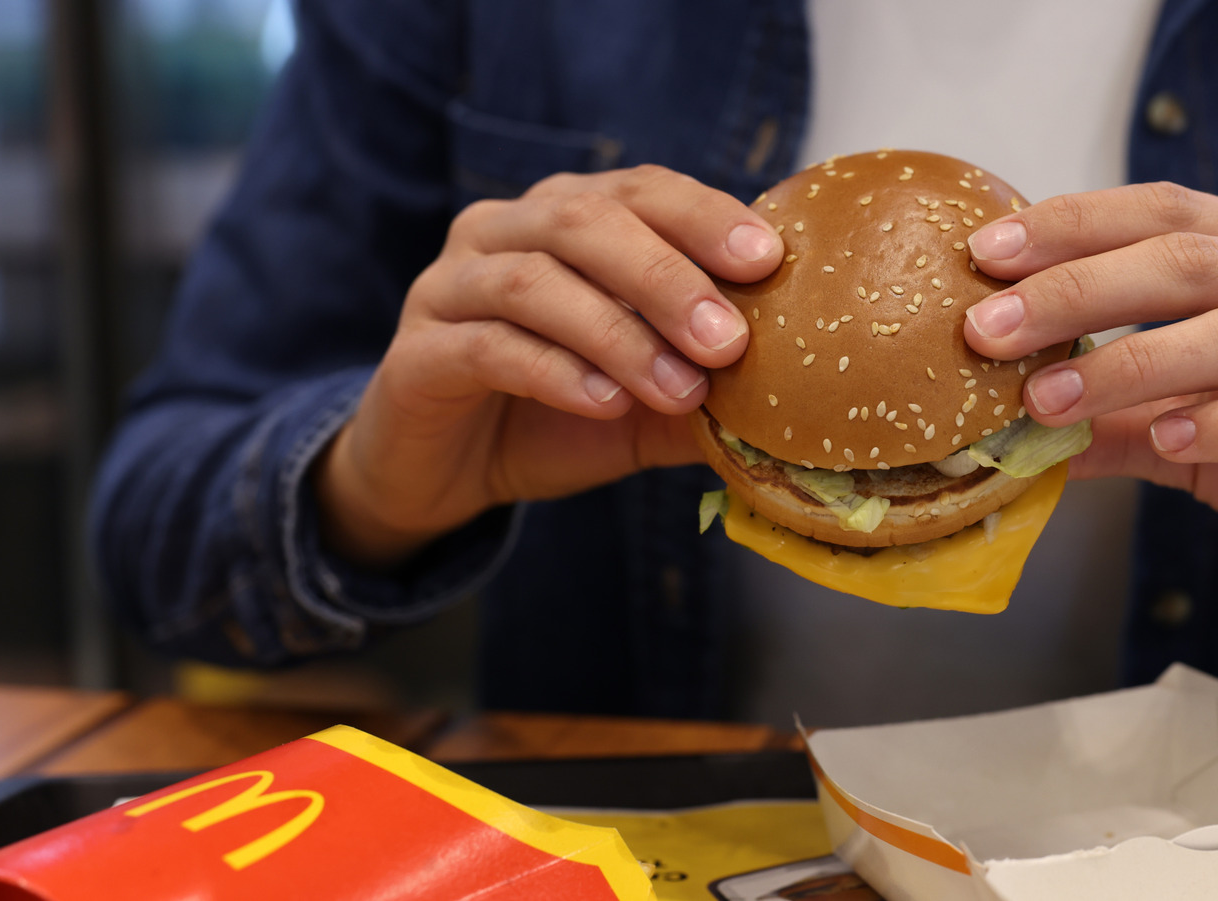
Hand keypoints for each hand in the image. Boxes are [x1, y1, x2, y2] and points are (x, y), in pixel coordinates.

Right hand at [316, 165, 782, 567]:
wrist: (445, 472)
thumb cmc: (555, 415)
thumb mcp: (648, 404)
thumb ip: (709, 390)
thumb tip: (800, 403)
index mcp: (564, 219)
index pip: (639, 190)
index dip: (702, 215)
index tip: (767, 258)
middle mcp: (501, 232)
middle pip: (584, 222)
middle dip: (667, 277)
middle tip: (728, 339)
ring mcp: (448, 287)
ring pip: (533, 282)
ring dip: (618, 333)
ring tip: (679, 389)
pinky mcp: (417, 354)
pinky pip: (488, 347)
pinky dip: (556, 373)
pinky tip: (606, 404)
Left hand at [962, 182, 1217, 616]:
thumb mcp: (1193, 431)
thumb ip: (1110, 421)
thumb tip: (1002, 435)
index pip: (1164, 211)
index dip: (1072, 224)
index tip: (984, 255)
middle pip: (1190, 260)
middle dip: (1078, 289)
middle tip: (989, 330)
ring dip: (1132, 365)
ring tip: (1049, 401)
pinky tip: (1168, 439)